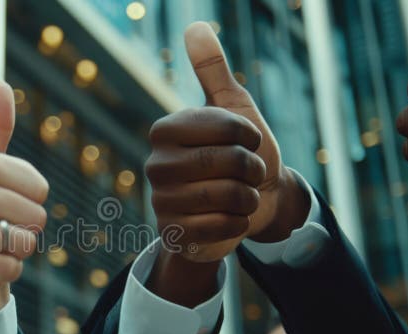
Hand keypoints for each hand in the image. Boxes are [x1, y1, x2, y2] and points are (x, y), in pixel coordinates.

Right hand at [144, 23, 308, 304]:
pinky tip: (230, 217)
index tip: (249, 140)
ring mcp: (161, 201)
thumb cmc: (241, 153)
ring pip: (226, 196)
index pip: (222, 127)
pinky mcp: (174, 233)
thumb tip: (196, 27)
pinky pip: (222, 226)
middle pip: (225, 162)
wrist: (250, 204)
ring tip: (240, 194)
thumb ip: (213, 70)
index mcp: (166, 130)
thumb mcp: (233, 109)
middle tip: (250, 171)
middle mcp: (156, 164)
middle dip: (252, 168)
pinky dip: (239, 222)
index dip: (248, 135)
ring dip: (247, 196)